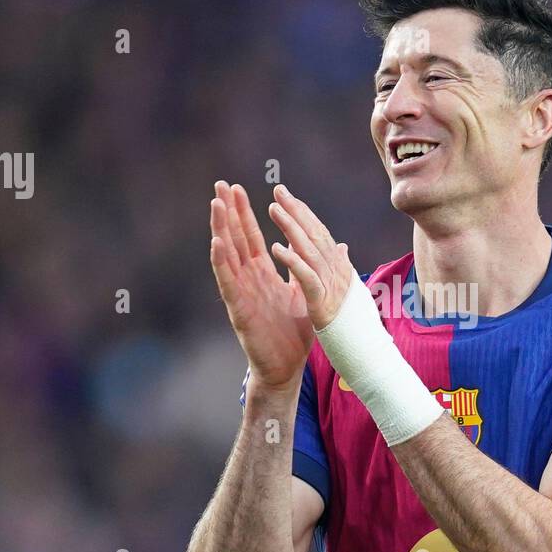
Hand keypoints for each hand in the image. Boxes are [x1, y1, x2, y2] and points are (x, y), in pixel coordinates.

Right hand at [209, 181, 312, 390]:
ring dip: (221, 229)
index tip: (239, 188)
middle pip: (236, 239)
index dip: (245, 214)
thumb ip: (309, 270)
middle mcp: (248, 280)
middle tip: (221, 184)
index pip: (252, 238)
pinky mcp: (237, 308)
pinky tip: (216, 242)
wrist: (286, 368)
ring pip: (227, 255)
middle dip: (229, 212)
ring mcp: (240, 293)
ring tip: (216, 204)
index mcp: (263, 275)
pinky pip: (227, 282)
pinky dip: (221, 262)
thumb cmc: (293, 334)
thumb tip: (334, 247)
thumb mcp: (305, 294)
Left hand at [267, 184, 355, 329]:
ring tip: (273, 209)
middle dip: (296, 211)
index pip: (320, 234)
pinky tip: (276, 248)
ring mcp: (331, 287)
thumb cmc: (352, 323)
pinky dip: (292, 261)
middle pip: (315, 235)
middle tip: (278, 190)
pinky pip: (306, 278)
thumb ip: (340, 266)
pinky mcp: (322, 304)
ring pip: (310, 250)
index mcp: (339, 268)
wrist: (363, 351)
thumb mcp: (345, 289)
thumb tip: (341, 247)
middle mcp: (337, 272)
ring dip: (291, 228)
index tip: (288, 196)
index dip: (304, 213)